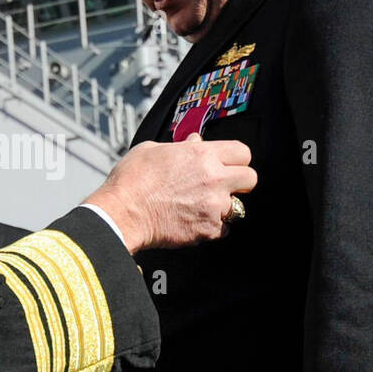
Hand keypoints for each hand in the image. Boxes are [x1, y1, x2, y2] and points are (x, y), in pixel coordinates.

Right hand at [84, 133, 256, 251]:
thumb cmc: (131, 181)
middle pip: (251, 179)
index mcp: (202, 154)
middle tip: (223, 186)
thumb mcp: (152, 149)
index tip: (229, 164)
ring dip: (224, 207)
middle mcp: (214, 178)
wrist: (121, 214)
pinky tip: (195, 221)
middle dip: (240, 182)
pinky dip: (213, 228)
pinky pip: (224, 230)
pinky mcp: (208, 229)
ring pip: (238, 207)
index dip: (236, 158)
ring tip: (202, 207)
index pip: (243, 152)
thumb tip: (194, 142)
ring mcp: (213, 206)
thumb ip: (180, 146)